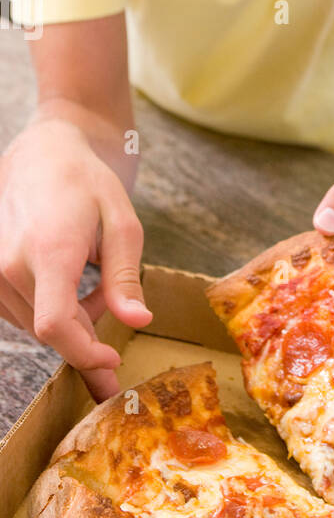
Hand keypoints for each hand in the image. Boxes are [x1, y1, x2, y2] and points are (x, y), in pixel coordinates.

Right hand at [0, 119, 151, 400]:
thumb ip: (125, 278)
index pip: (56, 325)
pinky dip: (48, 308)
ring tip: (90, 278)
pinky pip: (19, 312)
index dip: (85, 354)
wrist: (42, 155)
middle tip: (114, 303)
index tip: (112, 362)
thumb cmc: (88, 185)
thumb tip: (137, 321)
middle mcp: (9, 263)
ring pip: (35, 324)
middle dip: (87, 331)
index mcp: (49, 251)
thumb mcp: (122, 225)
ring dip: (69, 317)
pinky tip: (66, 279)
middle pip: (50, 330)